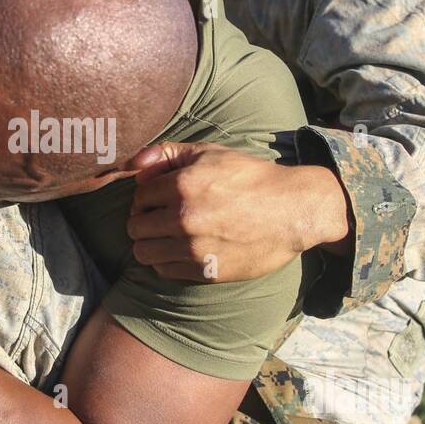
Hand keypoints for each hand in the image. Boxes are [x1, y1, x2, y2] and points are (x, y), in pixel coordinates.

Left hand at [126, 142, 350, 281]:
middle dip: (142, 220)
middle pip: (134, 227)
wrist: (291, 210)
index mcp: (182, 185)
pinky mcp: (206, 271)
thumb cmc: (250, 177)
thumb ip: (166, 153)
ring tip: (164, 236)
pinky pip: (164, 270)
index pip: (139, 196)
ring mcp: (194, 247)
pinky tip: (179, 251)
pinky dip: (165, 261)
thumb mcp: (210, 152)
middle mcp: (184, 218)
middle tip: (158, 218)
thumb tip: (132, 165)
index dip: (146, 196)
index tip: (158, 198)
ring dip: (149, 244)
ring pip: (143, 252)